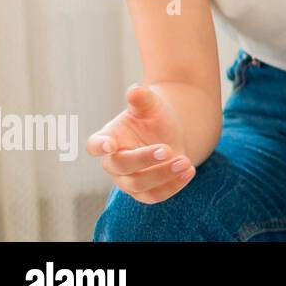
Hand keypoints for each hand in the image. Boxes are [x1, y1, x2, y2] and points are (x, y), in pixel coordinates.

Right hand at [87, 83, 194, 204]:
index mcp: (109, 138)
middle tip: (167, 150)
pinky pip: (155, 196)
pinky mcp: (145, 192)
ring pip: (137, 185)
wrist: (170, 134)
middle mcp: (114, 162)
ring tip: (185, 161)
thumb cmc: (153, 117)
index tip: (110, 144)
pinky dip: (173, 186)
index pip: (95, 145)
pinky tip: (189, 171)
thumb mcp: (151, 105)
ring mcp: (128, 179)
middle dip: (143, 159)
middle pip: (120, 166)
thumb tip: (135, 89)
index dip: (100, 146)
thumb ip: (142, 98)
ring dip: (161, 175)